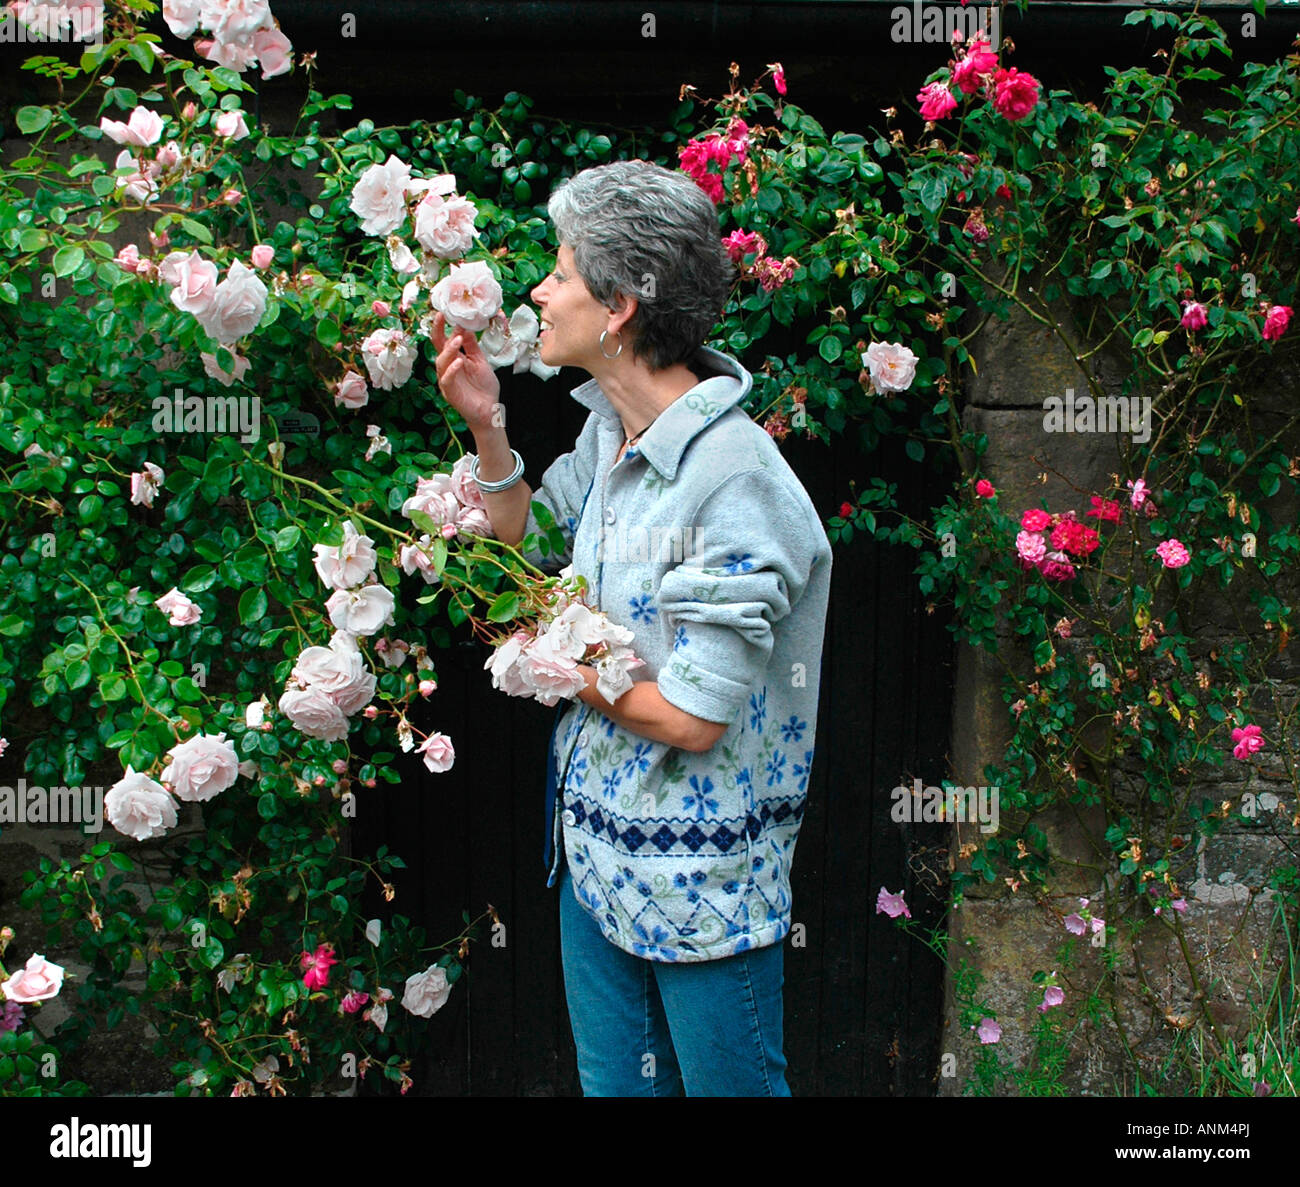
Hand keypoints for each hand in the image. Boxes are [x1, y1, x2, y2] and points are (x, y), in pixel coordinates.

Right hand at [431, 310, 500, 432]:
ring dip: (449, 350)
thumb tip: (465, 326)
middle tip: (444, 320)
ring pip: (441, 362)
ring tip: (457, 340)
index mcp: (453, 359)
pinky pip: (447, 380)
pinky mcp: (450, 393)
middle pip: (438, 348)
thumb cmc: (484, 386)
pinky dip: (452, 370)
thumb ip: (471, 345)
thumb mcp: (479, 361)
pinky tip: (459, 361)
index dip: (441, 328)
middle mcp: (447, 368)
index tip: (442, 313)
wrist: (490, 409)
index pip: (443, 341)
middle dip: (439, 333)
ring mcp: (447, 380)